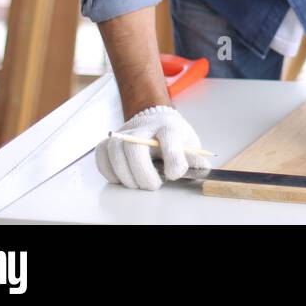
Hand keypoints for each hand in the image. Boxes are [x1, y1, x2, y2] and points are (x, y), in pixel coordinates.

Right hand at [95, 104, 210, 190]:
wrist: (156, 120)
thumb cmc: (174, 137)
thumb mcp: (189, 144)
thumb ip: (195, 159)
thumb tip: (204, 170)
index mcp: (168, 126)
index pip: (169, 138)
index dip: (173, 159)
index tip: (175, 174)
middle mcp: (144, 127)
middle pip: (135, 146)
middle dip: (143, 172)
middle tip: (152, 186)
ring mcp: (125, 132)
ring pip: (115, 151)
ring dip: (126, 175)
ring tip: (138, 184)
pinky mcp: (110, 141)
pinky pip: (102, 155)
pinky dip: (109, 171)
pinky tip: (122, 179)